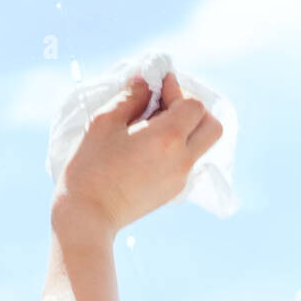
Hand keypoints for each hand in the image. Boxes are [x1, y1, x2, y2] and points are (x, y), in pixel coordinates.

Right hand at [53, 71, 223, 235]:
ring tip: (155, 128)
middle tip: (166, 107)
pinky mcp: (172, 192)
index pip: (193, 104)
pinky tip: (149, 149)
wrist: (88, 217)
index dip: (177, 90)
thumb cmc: (90, 169)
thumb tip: (146, 82)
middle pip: (212, 125)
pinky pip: (187, 161)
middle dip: (194, 110)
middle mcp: (182, 158)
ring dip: (187, 130)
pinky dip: (177, 148)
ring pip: (202, 145)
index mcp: (167, 137)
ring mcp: (180, 178)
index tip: (158, 87)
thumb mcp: (103, 123)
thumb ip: (130, 97)